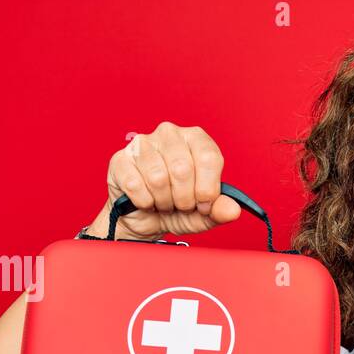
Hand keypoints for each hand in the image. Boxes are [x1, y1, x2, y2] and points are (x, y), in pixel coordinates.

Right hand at [89, 121, 243, 240]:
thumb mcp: (204, 213)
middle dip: (184, 199)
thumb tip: (233, 209)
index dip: (207, 189)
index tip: (204, 204)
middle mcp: (169, 134)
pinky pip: (135, 185)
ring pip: (158, 178)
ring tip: (164, 203)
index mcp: (195, 139)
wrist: (145, 219)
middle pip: (183, 168)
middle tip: (181, 205)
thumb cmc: (177, 208)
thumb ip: (220, 210)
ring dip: (164, 201)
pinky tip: (146, 201)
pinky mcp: (120, 160)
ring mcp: (142, 144)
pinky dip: (144, 202)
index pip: (208, 158)